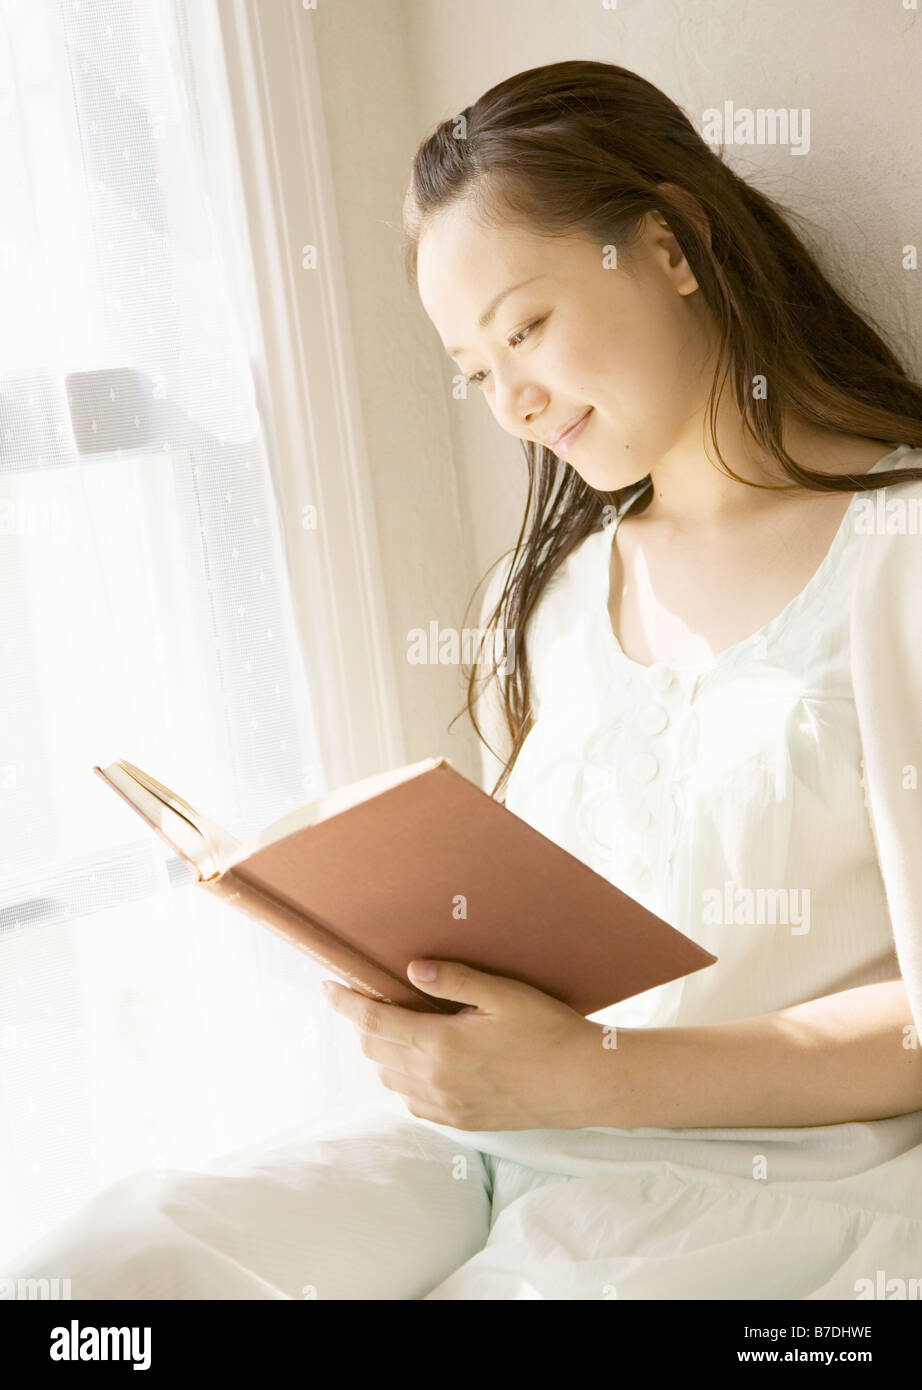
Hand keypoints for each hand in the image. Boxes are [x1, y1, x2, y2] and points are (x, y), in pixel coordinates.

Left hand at [321, 959, 609, 1130]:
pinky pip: (413, 1101)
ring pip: (389, 1078)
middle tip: (367, 996)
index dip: (345, 1003)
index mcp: (440, 1046)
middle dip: (363, 1022)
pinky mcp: (460, 1120)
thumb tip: (411, 970)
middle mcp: (434, 1081)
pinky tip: (421, 1061)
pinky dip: (403, 1078)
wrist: (583, 1083)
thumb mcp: (504, 994)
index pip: (373, 1022)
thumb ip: (455, 981)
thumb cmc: (549, 1032)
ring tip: (396, 1024)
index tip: (328, 985)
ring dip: (382, 1051)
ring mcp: (446, 1105)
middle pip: (375, 1051)